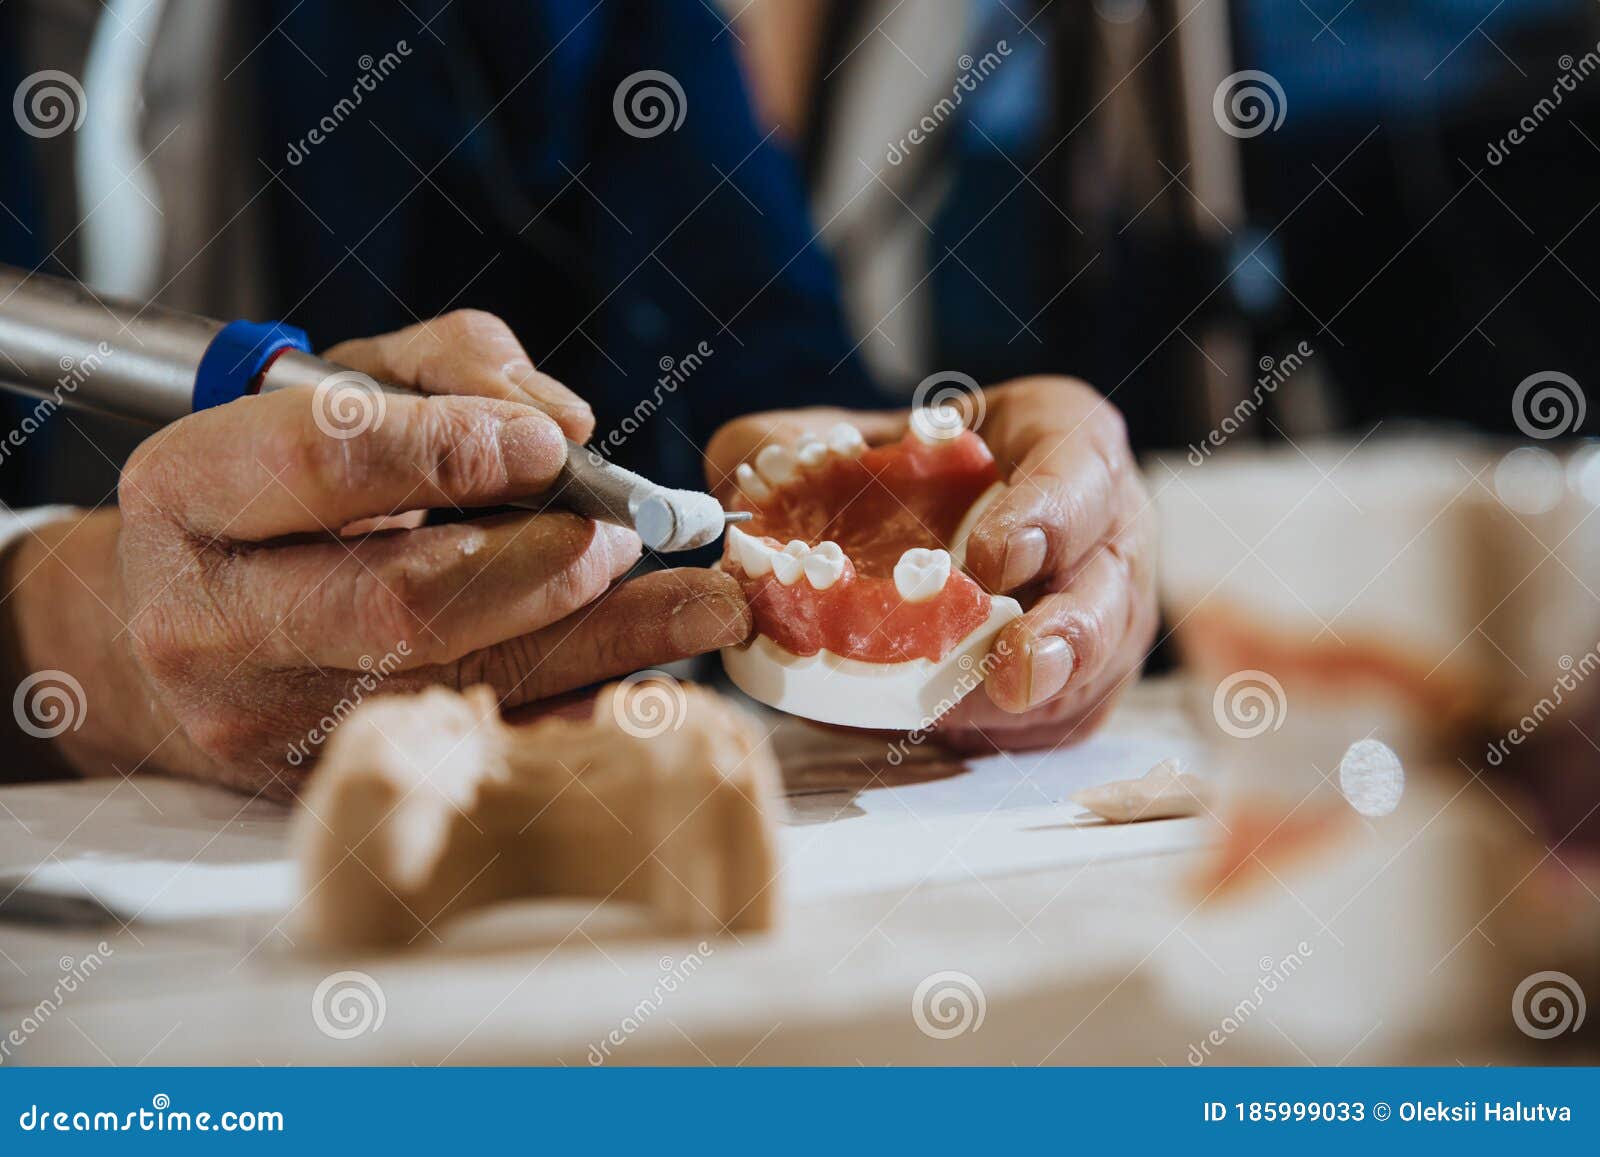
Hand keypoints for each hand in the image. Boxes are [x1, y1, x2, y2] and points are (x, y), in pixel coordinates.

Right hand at [3, 311, 749, 796]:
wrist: (172, 627)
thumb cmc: (275, 489)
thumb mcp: (337, 388)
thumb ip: (451, 371)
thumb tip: (566, 424)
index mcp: (193, 492)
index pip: (324, 462)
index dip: (453, 449)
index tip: (556, 445)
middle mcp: (210, 618)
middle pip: (399, 604)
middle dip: (544, 567)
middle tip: (634, 535)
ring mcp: (263, 719)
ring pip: (456, 686)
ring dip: (599, 645)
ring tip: (701, 608)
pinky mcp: (318, 782)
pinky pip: (473, 744)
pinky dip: (572, 708)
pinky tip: (646, 681)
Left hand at [704, 376, 1156, 751]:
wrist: (935, 519)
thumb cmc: (903, 469)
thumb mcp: (847, 435)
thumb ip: (789, 449)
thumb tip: (741, 501)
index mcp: (1064, 443)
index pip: (1078, 471)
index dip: (1047, 515)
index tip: (995, 559)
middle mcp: (1105, 531)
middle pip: (1110, 587)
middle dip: (1071, 632)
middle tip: (1018, 670)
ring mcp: (1103, 613)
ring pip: (1094, 666)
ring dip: (1041, 698)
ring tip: (991, 713)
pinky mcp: (1083, 683)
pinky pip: (1062, 717)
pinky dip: (1009, 728)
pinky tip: (956, 727)